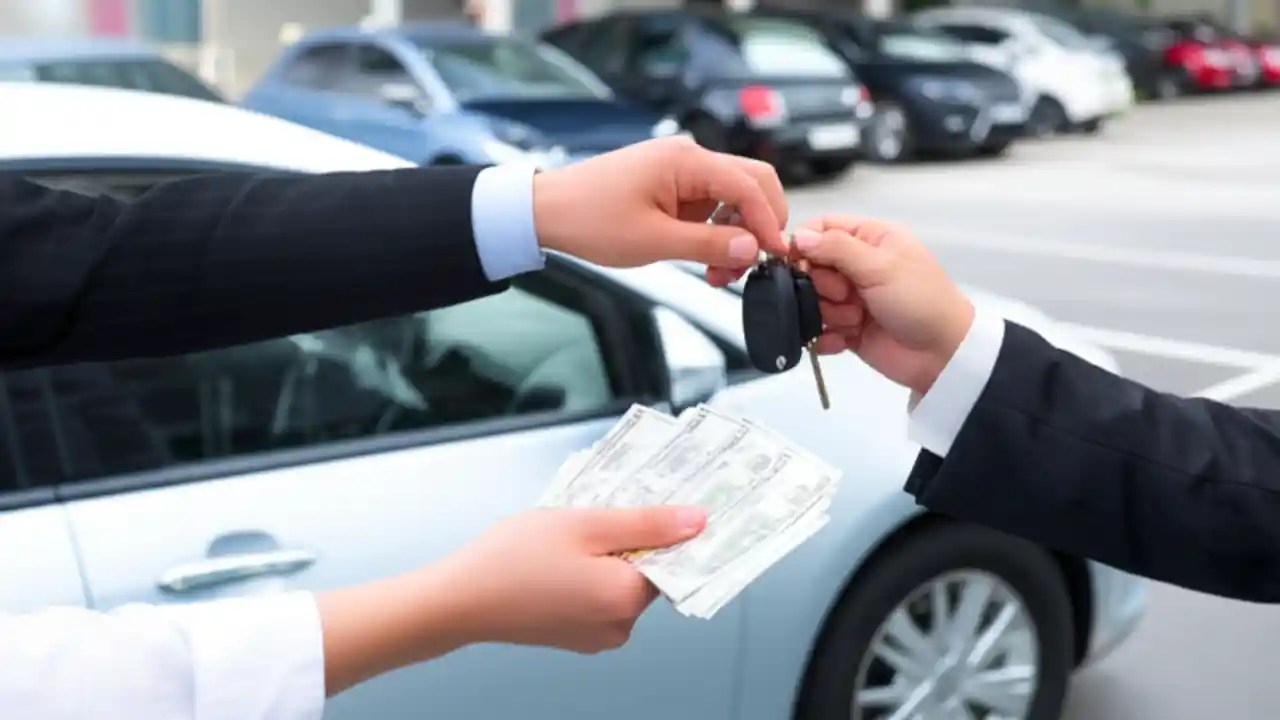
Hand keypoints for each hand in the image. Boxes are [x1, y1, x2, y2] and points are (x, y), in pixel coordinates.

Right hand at [443, 506, 703, 651]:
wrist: (459, 599)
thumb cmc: (513, 557)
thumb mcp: (586, 523)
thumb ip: (647, 523)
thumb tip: (699, 522)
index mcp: (627, 598)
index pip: (674, 558)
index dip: (665, 527)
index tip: (654, 502)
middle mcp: (620, 626)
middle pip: (647, 570)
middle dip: (631, 539)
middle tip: (599, 511)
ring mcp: (598, 636)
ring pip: (621, 582)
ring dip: (608, 555)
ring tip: (574, 532)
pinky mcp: (577, 637)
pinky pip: (599, 598)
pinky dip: (591, 574)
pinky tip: (563, 556)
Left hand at [533, 137, 788, 275]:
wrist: (547, 212)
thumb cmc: (589, 219)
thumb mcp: (653, 241)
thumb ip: (707, 246)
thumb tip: (751, 249)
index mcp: (686, 161)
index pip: (749, 185)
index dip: (768, 223)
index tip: (775, 255)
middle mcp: (687, 158)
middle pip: (750, 183)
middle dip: (758, 225)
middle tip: (751, 263)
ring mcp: (679, 171)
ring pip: (732, 199)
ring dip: (734, 235)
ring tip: (718, 273)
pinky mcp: (670, 187)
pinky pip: (708, 207)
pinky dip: (713, 234)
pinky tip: (703, 260)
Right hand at [790, 215, 974, 394]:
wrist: (943, 354)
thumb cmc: (921, 301)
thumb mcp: (880, 266)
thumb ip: (836, 248)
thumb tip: (798, 236)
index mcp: (872, 239)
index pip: (824, 228)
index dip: (806, 243)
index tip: (799, 261)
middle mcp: (860, 266)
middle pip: (813, 267)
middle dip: (823, 285)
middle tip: (846, 294)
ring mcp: (853, 299)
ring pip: (815, 301)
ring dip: (830, 313)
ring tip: (856, 320)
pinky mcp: (849, 329)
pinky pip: (821, 330)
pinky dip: (827, 337)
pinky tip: (844, 340)